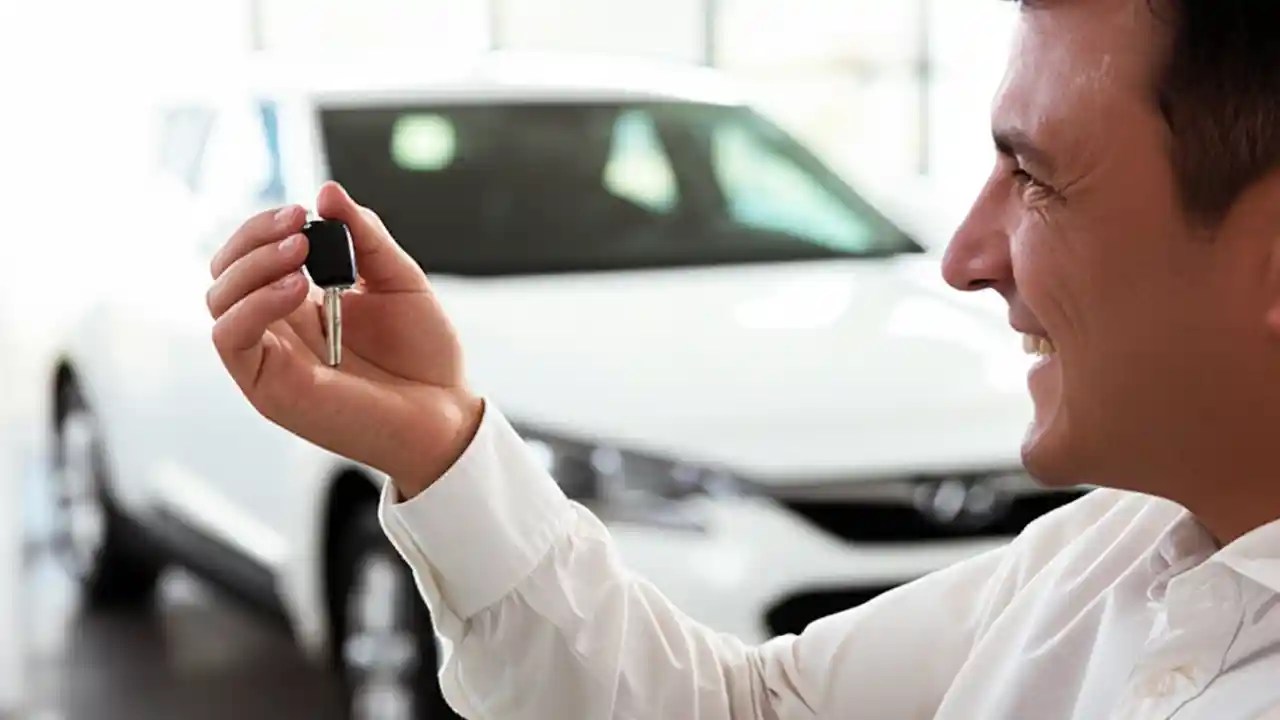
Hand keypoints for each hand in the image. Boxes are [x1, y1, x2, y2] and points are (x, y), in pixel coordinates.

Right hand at [207, 181, 482, 496]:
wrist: (446, 411)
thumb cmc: (424, 354)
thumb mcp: (399, 278)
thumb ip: (365, 235)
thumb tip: (327, 191)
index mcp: (301, 301)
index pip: (253, 253)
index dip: (267, 225)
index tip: (304, 209)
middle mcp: (277, 328)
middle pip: (225, 271)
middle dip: (253, 237)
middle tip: (299, 225)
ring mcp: (270, 357)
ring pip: (218, 300)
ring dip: (252, 265)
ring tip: (301, 253)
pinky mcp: (268, 387)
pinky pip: (230, 338)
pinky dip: (252, 305)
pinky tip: (295, 288)